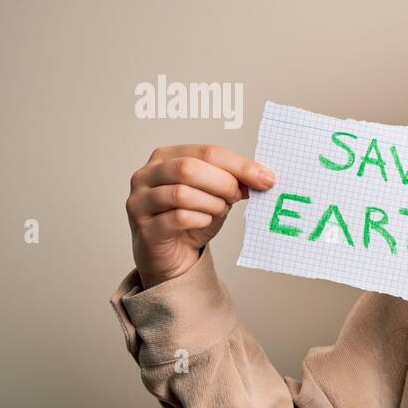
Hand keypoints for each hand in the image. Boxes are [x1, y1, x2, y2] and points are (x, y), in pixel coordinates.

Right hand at [125, 144, 275, 288]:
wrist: (172, 255)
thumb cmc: (192, 219)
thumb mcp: (217, 195)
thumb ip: (233, 181)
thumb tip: (262, 177)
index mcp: (167, 156)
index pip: (208, 152)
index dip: (240, 165)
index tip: (266, 179)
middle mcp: (147, 174)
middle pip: (189, 168)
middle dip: (223, 184)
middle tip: (237, 197)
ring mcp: (141, 200)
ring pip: (182, 193)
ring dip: (212, 204)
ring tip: (219, 210)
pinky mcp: (145, 227)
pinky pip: (178, 218)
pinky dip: (200, 220)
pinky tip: (204, 222)